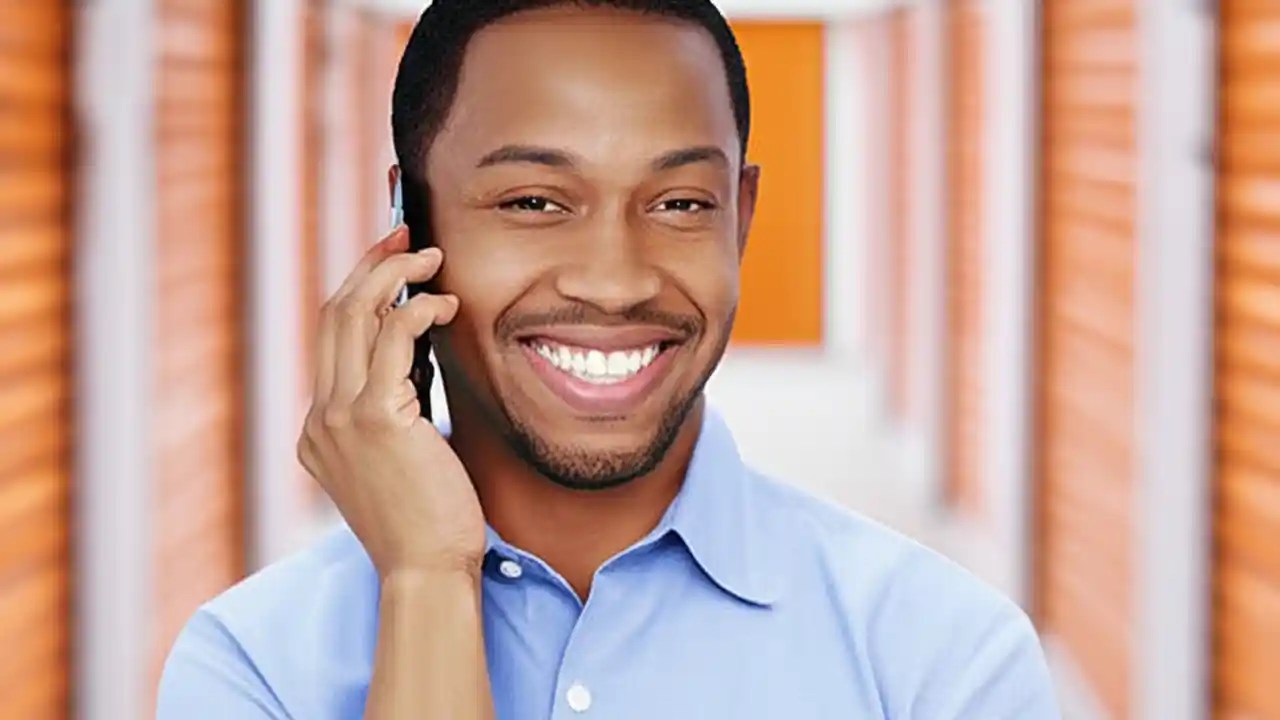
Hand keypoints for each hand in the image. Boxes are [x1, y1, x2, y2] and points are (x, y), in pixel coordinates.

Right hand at [298, 227, 484, 579]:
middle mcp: (318, 419)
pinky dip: (417, 310)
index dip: (357, 292)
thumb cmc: (427, 522)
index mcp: (318, 431)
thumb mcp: (397, 463)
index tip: (388, 264)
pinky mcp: (374, 418)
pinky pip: (392, 338)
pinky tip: (444, 305)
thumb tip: (416, 366)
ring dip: (393, 274)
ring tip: (429, 257)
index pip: (329, 341)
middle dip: (368, 266)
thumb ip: (391, 416)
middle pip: (332, 315)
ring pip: (353, 316)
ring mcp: (338, 418)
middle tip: (405, 236)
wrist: (427, 571)